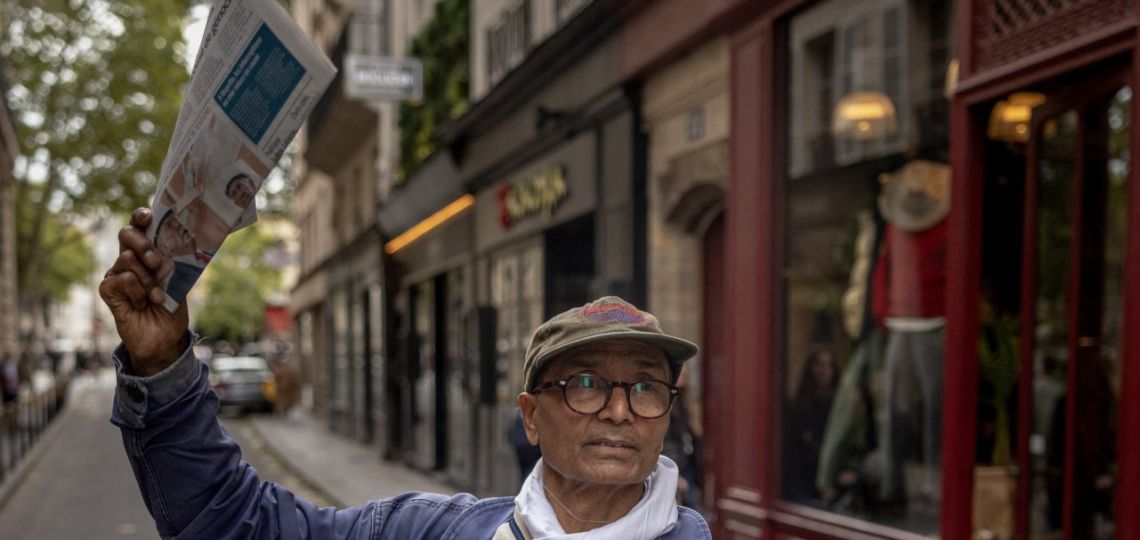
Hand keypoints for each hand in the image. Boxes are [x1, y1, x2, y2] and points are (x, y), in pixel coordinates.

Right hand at [99, 208, 189, 375]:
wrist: (164, 338)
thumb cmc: (171, 308)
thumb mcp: (178, 281)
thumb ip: (174, 262)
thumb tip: (180, 242)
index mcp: (147, 253)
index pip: (139, 227)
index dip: (140, 217)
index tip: (148, 217)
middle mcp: (129, 259)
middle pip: (126, 234)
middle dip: (143, 244)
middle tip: (157, 263)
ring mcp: (116, 274)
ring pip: (126, 259)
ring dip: (147, 278)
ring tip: (156, 296)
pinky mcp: (108, 290)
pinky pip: (121, 279)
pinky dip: (137, 292)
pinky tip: (142, 304)